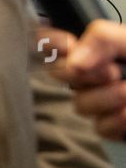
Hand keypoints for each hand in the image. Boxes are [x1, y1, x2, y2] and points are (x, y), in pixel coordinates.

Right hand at [38, 22, 125, 138]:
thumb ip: (101, 39)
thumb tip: (72, 61)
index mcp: (94, 50)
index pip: (52, 42)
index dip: (50, 43)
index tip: (69, 45)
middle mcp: (92, 74)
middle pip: (58, 75)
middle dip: (85, 75)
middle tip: (114, 72)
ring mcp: (102, 102)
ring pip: (80, 105)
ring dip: (106, 99)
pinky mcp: (114, 128)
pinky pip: (100, 128)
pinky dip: (118, 121)